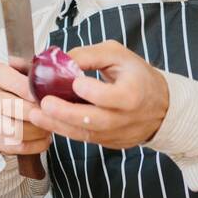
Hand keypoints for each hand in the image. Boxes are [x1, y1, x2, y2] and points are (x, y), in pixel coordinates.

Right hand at [0, 57, 51, 157]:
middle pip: (13, 108)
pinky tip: (43, 138)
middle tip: (53, 115)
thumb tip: (54, 78)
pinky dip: (35, 145)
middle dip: (37, 114)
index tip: (50, 98)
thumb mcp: (25, 69)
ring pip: (15, 130)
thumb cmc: (18, 83)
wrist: (0, 98)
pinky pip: (15, 146)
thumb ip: (36, 71)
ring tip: (49, 126)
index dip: (34, 93)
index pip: (14, 83)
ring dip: (37, 131)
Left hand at [27, 40, 169, 148]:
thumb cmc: (136, 75)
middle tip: (44, 104)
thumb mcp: (118, 55)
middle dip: (67, 114)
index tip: (76, 82)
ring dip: (58, 126)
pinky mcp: (110, 142)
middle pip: (97, 121)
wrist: (162, 106)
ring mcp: (119, 134)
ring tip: (35, 115)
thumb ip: (90, 54)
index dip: (94, 91)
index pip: (114, 97)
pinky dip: (65, 131)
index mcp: (134, 93)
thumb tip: (61, 58)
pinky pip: (86, 139)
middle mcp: (127, 118)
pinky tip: (47, 122)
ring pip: (87, 135)